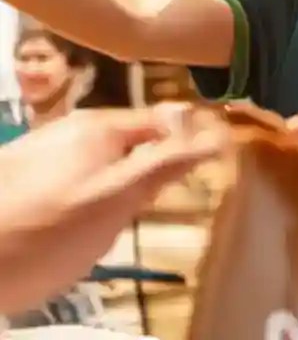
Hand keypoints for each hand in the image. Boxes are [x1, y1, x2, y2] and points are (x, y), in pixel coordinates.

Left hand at [0, 104, 226, 312]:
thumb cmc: (45, 234)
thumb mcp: (116, 201)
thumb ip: (165, 164)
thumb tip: (217, 133)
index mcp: (100, 127)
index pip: (167, 119)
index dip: (194, 140)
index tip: (216, 169)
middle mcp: (72, 128)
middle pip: (135, 141)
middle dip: (152, 170)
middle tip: (160, 208)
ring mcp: (44, 150)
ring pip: (105, 162)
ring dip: (119, 187)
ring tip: (117, 223)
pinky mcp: (24, 177)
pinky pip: (77, 178)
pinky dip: (90, 197)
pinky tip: (79, 227)